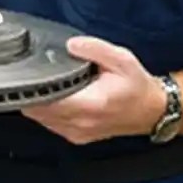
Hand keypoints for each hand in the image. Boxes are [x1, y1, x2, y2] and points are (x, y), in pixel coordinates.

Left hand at [22, 37, 165, 145]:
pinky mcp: (76, 137)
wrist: (151, 111)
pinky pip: (51, 125)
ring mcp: (77, 133)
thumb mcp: (122, 59)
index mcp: (91, 103)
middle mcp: (81, 122)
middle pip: (38, 111)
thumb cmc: (137, 85)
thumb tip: (70, 45)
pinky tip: (57, 97)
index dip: (34, 85)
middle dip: (34, 92)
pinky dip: (47, 112)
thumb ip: (95, 49)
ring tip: (48, 83)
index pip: (47, 99)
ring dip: (39, 102)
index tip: (31, 70)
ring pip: (41, 120)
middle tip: (38, 72)